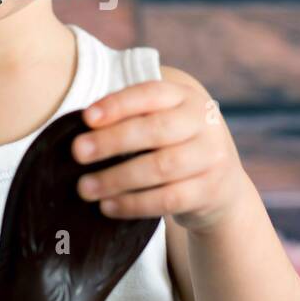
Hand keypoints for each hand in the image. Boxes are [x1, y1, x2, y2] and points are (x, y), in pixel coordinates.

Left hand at [71, 72, 249, 234]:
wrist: (222, 187)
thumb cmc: (174, 146)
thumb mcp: (163, 122)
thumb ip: (132, 118)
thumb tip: (82, 128)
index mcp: (186, 97)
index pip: (151, 94)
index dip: (118, 105)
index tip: (86, 118)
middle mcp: (205, 122)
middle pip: (156, 130)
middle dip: (112, 141)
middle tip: (77, 153)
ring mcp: (212, 157)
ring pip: (160, 167)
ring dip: (117, 178)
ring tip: (85, 187)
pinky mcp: (211, 191)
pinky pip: (168, 199)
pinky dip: (134, 204)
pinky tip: (108, 206)